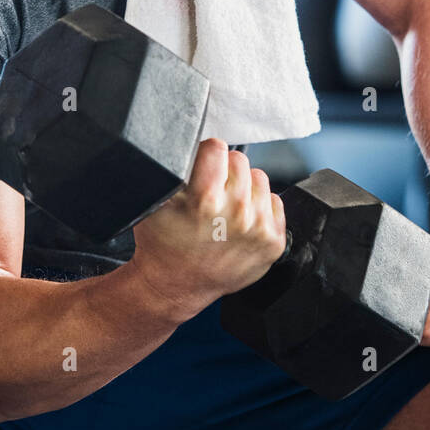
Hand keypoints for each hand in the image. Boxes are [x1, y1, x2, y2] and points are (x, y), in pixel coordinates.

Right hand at [131, 140, 285, 320]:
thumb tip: (186, 143)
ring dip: (244, 187)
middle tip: (211, 192)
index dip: (205, 155)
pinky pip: (275, 201)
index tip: (200, 167)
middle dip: (224, 171)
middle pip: (239, 159)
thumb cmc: (163, 244)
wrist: (175, 286)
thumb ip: (172, 170)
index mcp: (205, 199)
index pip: (216, 147)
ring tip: (225, 207)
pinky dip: (259, 207)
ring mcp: (258, 228)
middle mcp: (236, 212)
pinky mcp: (273, 242)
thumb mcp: (155, 202)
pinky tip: (240, 222)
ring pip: (259, 178)